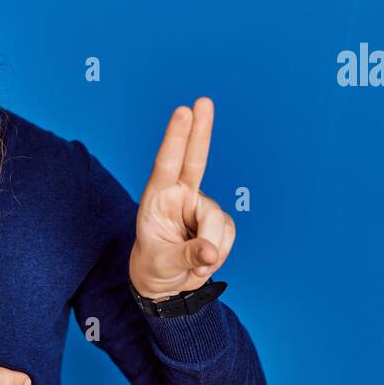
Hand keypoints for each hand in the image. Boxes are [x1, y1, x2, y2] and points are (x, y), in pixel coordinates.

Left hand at [128, 96, 235, 299]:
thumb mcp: (163, 265)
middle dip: (200, 131)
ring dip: (211, 246)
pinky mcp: (219, 221)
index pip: (166, 163)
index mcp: (156, 198)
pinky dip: (220, 253)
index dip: (176, 138)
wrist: (167, 283)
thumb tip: (212, 253)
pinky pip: (228, 235)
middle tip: (203, 100)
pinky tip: (206, 261)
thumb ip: (187, 257)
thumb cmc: (155, 268)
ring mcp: (201, 206)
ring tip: (193, 266)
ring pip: (217, 220)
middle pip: (194, 160)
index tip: (183, 111)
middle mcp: (180, 195)